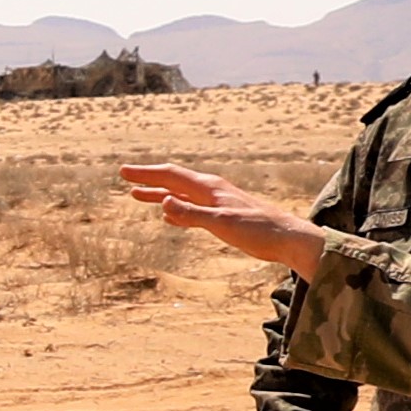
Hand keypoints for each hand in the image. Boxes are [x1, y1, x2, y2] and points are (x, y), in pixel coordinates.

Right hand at [119, 164, 324, 279]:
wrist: (286, 238)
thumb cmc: (257, 229)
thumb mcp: (222, 223)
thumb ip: (193, 214)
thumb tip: (164, 203)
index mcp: (209, 188)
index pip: (171, 176)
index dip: (146, 174)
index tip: (124, 173)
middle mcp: (211, 191)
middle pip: (173, 181)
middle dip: (149, 180)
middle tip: (126, 179)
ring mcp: (217, 203)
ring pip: (181, 196)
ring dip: (160, 195)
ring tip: (139, 196)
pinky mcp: (224, 217)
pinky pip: (193, 210)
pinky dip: (177, 210)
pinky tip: (170, 216)